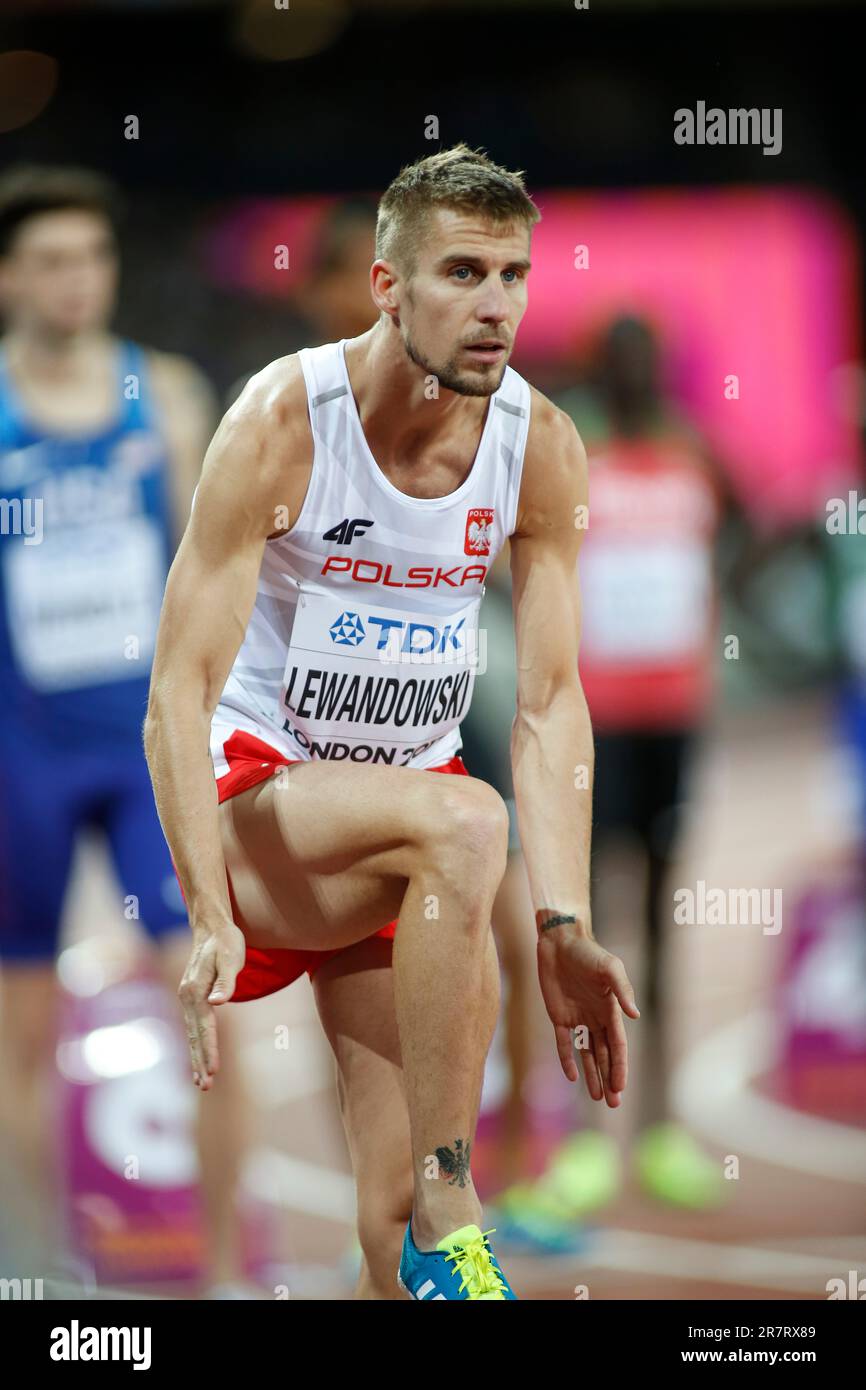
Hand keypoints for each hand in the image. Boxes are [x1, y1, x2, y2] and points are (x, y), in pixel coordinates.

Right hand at [177, 919, 246, 1090]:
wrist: (211, 927)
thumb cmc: (226, 941)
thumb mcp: (231, 957)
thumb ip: (226, 980)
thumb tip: (219, 1001)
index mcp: (196, 991)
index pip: (205, 1027)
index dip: (210, 1050)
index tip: (214, 1072)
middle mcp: (187, 997)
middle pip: (194, 1036)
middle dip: (200, 1062)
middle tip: (206, 1088)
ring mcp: (186, 998)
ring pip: (191, 1034)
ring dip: (196, 1058)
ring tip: (201, 1082)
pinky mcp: (190, 998)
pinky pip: (193, 1028)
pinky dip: (195, 1045)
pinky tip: (199, 1058)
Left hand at [537, 927, 639, 1105]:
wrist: (560, 941)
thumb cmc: (588, 952)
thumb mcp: (610, 967)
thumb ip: (622, 990)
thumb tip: (636, 1015)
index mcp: (611, 1010)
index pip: (618, 1046)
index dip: (620, 1067)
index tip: (621, 1087)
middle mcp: (596, 1018)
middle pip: (605, 1055)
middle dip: (610, 1078)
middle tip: (614, 1103)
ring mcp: (577, 1018)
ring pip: (587, 1053)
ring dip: (593, 1075)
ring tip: (598, 1097)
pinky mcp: (558, 1016)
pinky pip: (563, 1043)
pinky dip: (567, 1060)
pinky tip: (572, 1077)